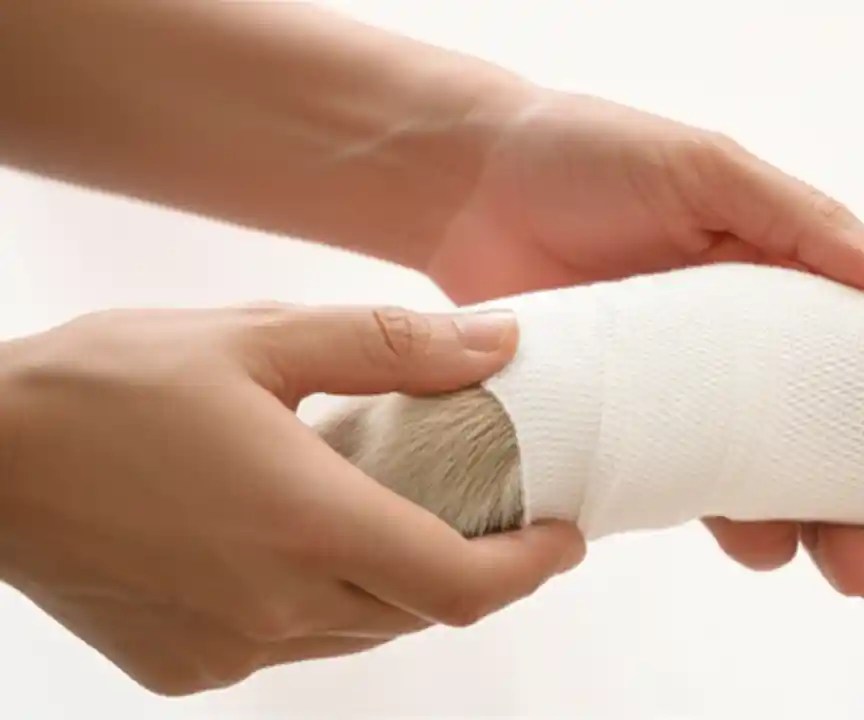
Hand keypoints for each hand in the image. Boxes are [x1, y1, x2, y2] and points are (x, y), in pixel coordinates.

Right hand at [0, 305, 583, 694]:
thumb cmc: (108, 386)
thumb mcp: (257, 337)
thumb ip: (390, 346)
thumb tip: (499, 342)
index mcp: (308, 525)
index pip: (466, 584)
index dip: (534, 568)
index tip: (567, 535)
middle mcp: (278, 607)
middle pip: (420, 607)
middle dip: (473, 567)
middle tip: (492, 508)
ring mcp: (230, 649)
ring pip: (360, 628)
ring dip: (397, 581)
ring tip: (399, 512)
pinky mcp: (186, 668)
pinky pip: (291, 643)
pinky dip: (321, 599)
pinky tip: (297, 541)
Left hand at [424, 87, 863, 618]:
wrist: (468, 185)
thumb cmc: (595, 157)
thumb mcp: (710, 173)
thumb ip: (806, 224)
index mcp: (795, 292)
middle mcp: (755, 359)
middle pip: (854, 453)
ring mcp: (695, 405)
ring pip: (782, 490)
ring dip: (828, 537)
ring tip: (859, 569)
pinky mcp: (631, 436)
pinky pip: (690, 495)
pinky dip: (731, 524)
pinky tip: (761, 545)